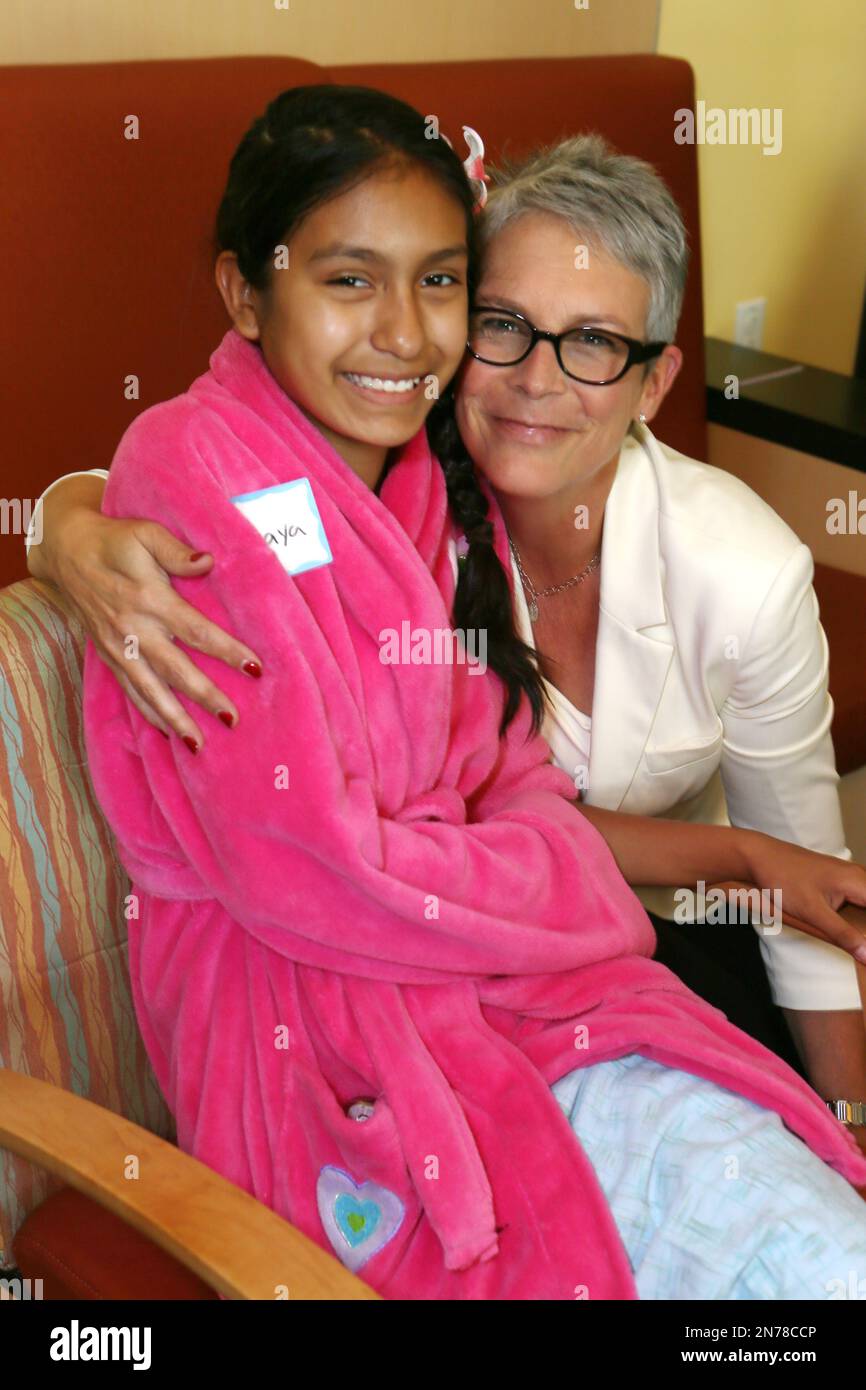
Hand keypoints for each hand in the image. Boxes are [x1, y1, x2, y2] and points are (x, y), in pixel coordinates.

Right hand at [53, 505, 263, 744]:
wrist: (67, 552)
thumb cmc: (115, 540)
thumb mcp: (145, 533)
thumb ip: (176, 550)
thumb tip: (208, 561)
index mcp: (149, 598)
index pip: (195, 630)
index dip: (226, 650)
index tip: (254, 668)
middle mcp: (133, 628)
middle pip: (175, 669)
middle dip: (205, 696)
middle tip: (232, 719)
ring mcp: (118, 646)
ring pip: (149, 689)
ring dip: (174, 718)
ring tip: (198, 744)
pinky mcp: (108, 655)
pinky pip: (129, 690)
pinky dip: (148, 712)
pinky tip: (167, 732)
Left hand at [714, 834, 865, 963]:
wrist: (760, 856)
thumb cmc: (784, 880)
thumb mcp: (813, 913)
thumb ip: (843, 935)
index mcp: (857, 881)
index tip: (864, 948)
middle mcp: (857, 874)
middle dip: (864, 928)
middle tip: (861, 948)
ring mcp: (848, 874)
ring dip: (861, 922)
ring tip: (858, 941)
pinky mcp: (838, 877)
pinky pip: (860, 894)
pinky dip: (859, 910)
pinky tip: (851, 927)